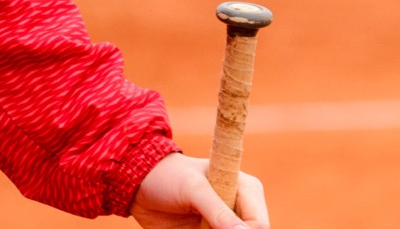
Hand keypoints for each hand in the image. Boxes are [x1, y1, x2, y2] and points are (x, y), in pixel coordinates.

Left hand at [132, 153, 267, 228]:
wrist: (139, 184)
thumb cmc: (169, 176)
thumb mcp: (193, 188)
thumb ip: (217, 210)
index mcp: (247, 190)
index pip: (259, 224)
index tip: (216, 227)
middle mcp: (240, 210)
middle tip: (199, 225)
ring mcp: (225, 225)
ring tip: (192, 223)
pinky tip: (188, 227)